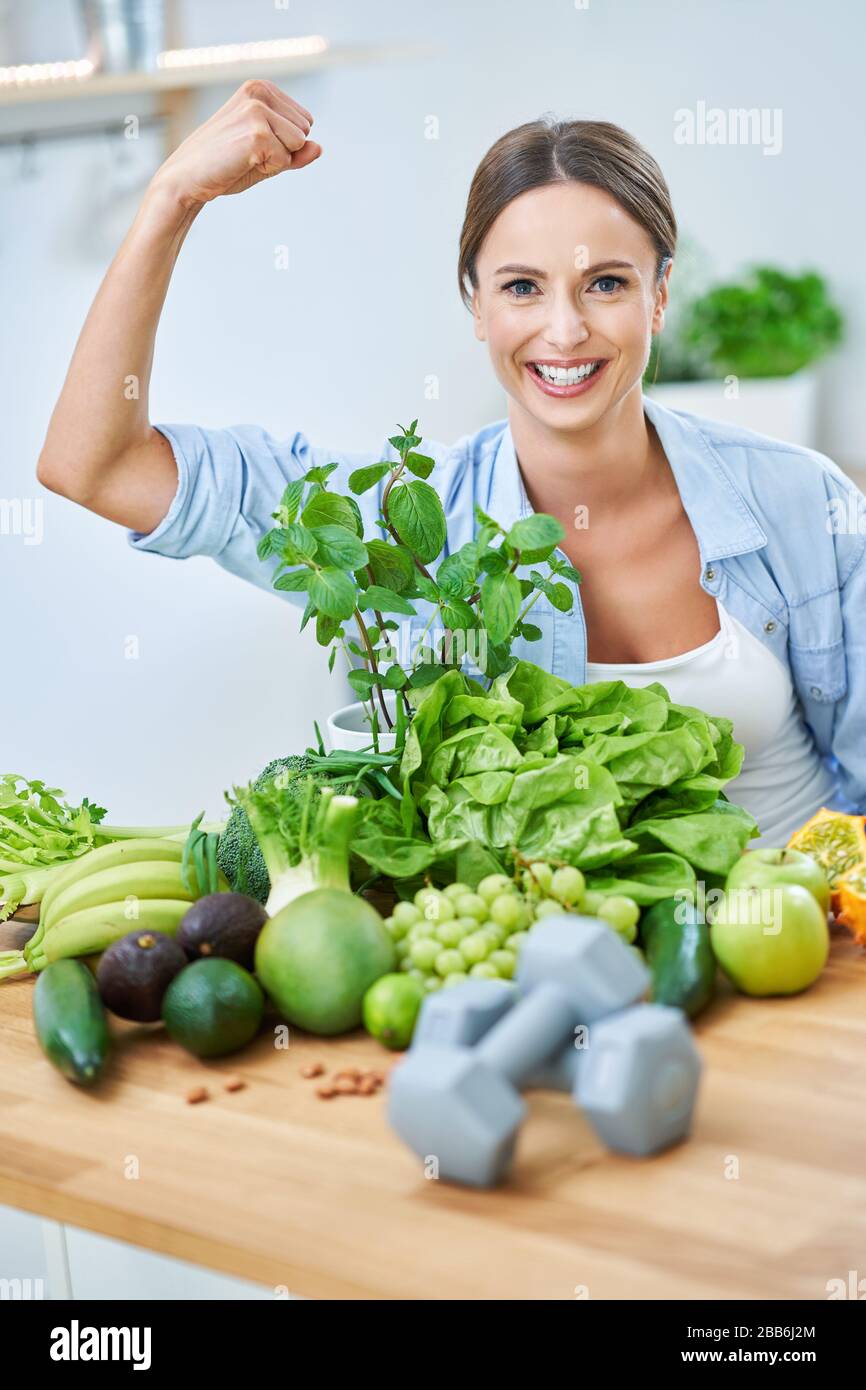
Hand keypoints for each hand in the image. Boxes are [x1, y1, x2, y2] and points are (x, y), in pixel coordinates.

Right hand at [151, 79, 321, 208]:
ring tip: (245, 156)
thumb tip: (319, 147)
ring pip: (299, 144)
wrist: (188, 178)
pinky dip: (268, 170)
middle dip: (283, 151)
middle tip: (248, 153)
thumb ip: (295, 151)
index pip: (305, 122)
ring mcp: (257, 110)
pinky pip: (286, 160)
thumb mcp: (266, 155)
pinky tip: (242, 162)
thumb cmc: (224, 165)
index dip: (284, 143)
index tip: (254, 145)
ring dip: (276, 160)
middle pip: (305, 131)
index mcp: (261, 88)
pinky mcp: (257, 132)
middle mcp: (260, 91)